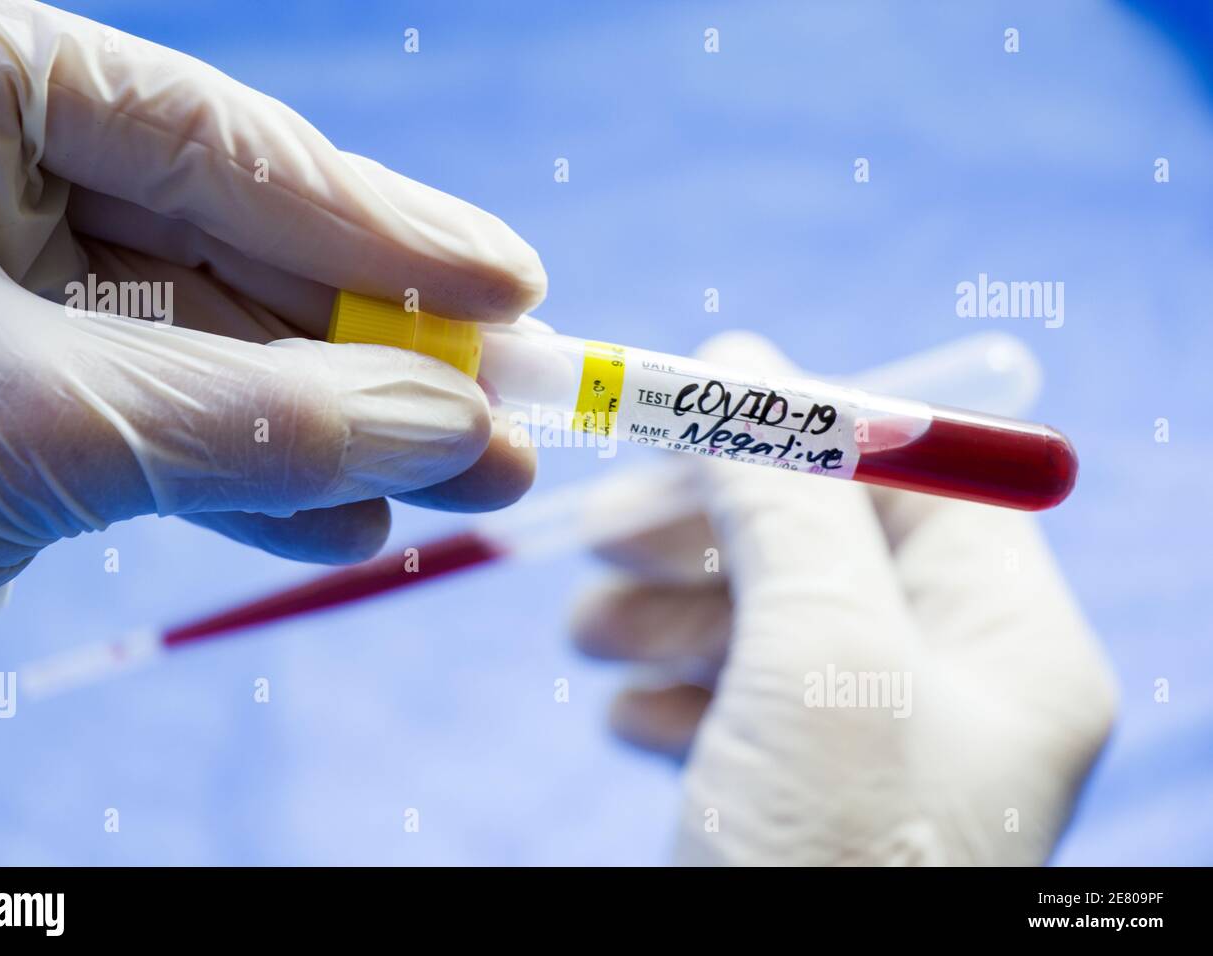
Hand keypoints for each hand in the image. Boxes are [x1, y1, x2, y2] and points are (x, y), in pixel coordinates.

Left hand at [0, 0, 544, 641]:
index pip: (214, 139)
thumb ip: (261, 416)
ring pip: (200, 348)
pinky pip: (146, 421)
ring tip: (460, 492)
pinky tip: (342, 527)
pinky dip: (243, 484)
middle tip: (516, 415)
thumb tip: (451, 419)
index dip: (383, 226)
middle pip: (230, 249)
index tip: (512, 288)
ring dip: (331, 433)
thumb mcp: (38, 424)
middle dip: (377, 351)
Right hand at [571, 333, 1115, 864]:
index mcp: (1010, 652)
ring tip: (590, 629)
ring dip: (670, 610)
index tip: (688, 415)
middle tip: (610, 525)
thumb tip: (744, 365)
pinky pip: (735, 711)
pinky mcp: (797, 809)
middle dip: (711, 530)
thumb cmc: (828, 863)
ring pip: (765, 627)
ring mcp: (873, 760)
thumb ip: (790, 499)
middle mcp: (955, 700)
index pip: (918, 485)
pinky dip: (674, 693)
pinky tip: (628, 714)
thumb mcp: (819, 655)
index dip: (804, 436)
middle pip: (825, 549)